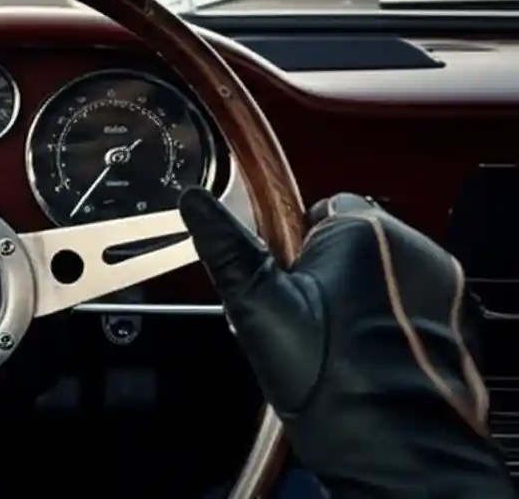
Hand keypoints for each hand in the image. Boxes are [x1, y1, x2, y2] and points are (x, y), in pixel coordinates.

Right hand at [179, 189, 514, 497]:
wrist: (395, 447)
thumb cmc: (329, 378)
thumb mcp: (260, 308)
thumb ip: (227, 248)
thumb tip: (195, 202)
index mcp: (363, 230)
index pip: (323, 209)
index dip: (295, 247)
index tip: (284, 282)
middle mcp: (413, 246)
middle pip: (355, 241)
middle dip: (329, 272)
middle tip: (304, 317)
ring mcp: (440, 283)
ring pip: (382, 272)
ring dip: (361, 294)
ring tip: (336, 339)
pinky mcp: (455, 317)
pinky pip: (409, 301)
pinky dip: (390, 319)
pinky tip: (366, 352)